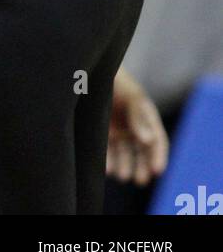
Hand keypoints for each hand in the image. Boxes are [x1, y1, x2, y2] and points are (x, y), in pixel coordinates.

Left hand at [106, 67, 168, 184]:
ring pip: (125, 154)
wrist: (92, 71)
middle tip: (141, 179)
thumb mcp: (131, 96)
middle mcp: (134, 126)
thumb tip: (148, 140)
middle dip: (143, 166)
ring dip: (126, 167)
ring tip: (123, 175)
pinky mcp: (102, 133)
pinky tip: (108, 169)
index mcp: (146, 117)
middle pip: (142, 152)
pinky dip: (109, 161)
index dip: (158, 156)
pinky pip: (108, 151)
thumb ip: (139, 117)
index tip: (157, 169)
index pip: (158, 140)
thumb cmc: (116, 81)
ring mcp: (118, 130)